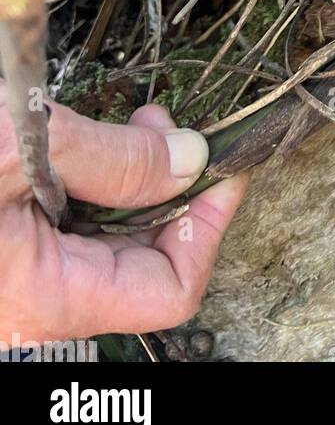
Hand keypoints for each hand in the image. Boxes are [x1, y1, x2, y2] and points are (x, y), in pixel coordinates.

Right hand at [0, 88, 246, 342]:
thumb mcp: (31, 146)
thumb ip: (116, 160)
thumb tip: (192, 158)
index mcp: (49, 296)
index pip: (170, 291)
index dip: (207, 227)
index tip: (224, 166)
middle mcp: (39, 301)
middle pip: (147, 261)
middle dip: (174, 188)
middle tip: (171, 127)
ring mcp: (25, 277)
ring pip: (113, 240)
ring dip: (138, 178)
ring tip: (139, 123)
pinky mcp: (13, 250)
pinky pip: (75, 228)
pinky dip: (100, 182)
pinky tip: (99, 139)